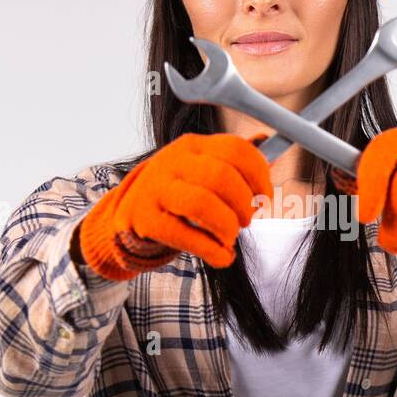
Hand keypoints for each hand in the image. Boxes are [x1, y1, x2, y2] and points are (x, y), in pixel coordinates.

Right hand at [78, 132, 271, 278]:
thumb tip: (267, 140)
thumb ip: (234, 161)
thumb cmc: (178, 195)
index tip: (265, 199)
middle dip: (244, 204)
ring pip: (203, 203)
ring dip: (227, 227)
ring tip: (230, 238)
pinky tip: (222, 256)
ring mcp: (156, 188)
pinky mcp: (144, 219)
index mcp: (193, 146)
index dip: (259, 176)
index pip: (236, 150)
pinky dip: (212, 251)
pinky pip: (185, 235)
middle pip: (222, 176)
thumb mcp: (201, 170)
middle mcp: (173, 161)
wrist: (129, 217)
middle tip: (246, 221)